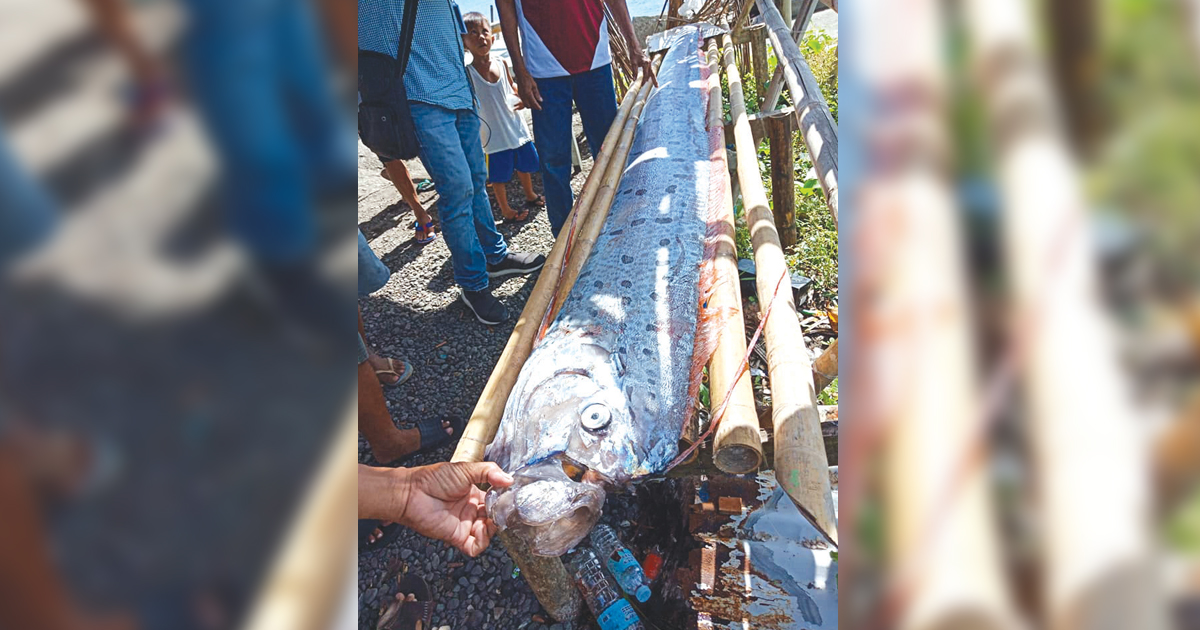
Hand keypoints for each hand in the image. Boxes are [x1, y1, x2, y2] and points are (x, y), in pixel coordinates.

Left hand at [398, 462, 513, 556]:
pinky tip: (482, 530)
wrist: (412, 492)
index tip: (510, 497)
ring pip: (488, 533)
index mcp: (474, 494)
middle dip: (500, 514)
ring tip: (491, 518)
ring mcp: (465, 524)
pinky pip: (474, 546)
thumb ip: (488, 472)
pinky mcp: (457, 536)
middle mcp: (471, 510)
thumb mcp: (465, 469)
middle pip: (494, 518)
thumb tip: (509, 479)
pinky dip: (482, 542)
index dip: (503, 500)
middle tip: (503, 509)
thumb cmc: (433, 479)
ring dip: (493, 527)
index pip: (495, 501)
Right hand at [515, 68, 542, 110]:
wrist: (520, 74)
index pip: (533, 103)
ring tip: (534, 103)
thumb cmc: (528, 78)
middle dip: (533, 106)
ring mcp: (520, 95)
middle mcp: (523, 96)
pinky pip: (523, 101)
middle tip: (537, 105)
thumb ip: (537, 94)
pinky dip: (526, 102)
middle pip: (528, 106)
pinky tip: (530, 99)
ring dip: (529, 104)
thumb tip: (540, 100)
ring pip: (525, 104)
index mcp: (528, 94)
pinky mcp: (519, 94)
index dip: (537, 106)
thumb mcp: (534, 85)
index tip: (540, 108)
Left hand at [632, 48, 657, 87]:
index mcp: (646, 63)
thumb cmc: (634, 54)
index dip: (643, 80)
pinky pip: (650, 70)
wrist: (635, 47)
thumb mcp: (633, 63)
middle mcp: (649, 63)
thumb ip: (635, 72)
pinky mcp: (648, 62)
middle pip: (652, 74)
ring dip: (651, 78)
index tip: (641, 85)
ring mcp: (649, 62)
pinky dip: (649, 74)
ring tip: (654, 84)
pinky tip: (648, 78)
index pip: (646, 74)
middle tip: (657, 87)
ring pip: (651, 72)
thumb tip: (634, 80)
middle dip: (654, 80)